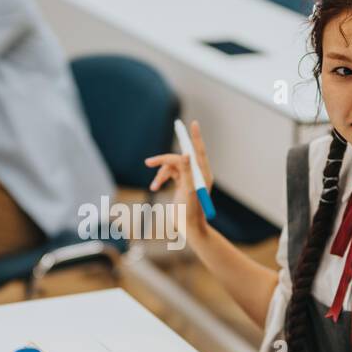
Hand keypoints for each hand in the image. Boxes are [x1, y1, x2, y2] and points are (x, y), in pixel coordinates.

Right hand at [144, 120, 213, 241]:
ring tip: (154, 187)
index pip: (198, 150)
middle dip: (164, 161)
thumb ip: (187, 171)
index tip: (193, 123)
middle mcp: (197, 174)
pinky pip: (168, 174)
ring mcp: (188, 178)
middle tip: (149, 162)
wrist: (188, 228)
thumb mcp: (188, 191)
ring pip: (170, 167)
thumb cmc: (191, 212)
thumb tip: (185, 154)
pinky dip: (159, 179)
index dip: (195, 136)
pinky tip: (154, 188)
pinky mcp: (181, 183)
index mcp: (203, 174)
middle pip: (179, 158)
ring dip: (160, 175)